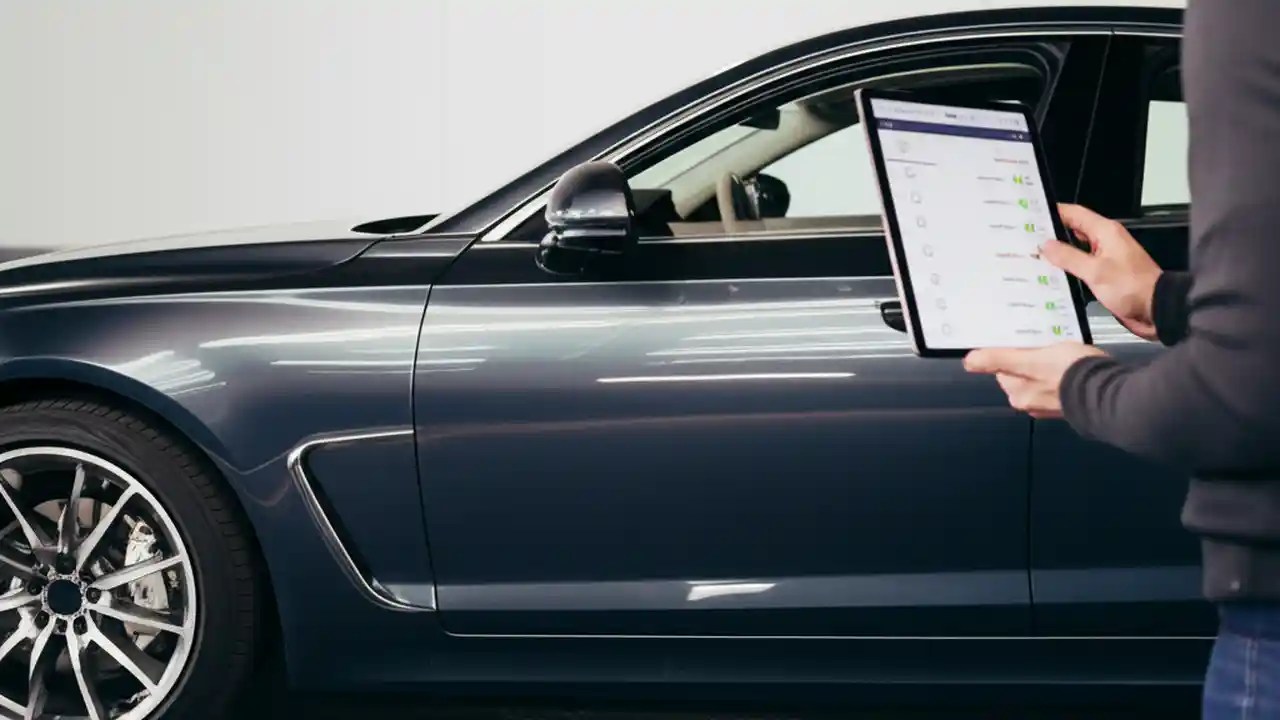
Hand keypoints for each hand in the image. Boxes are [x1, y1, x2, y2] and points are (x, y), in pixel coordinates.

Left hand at [963, 342, 1106, 418]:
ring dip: (1048, 363)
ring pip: (1041, 376)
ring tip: (1062, 350)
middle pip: (1021, 372)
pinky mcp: (1073, 400)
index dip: (1011, 351)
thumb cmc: (1070, 373)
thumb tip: (969, 362)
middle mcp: (1032, 403)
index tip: (1022, 341)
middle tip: (1044, 343)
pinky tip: (1074, 362)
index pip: (1002, 368)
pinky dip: (1064, 372)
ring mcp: (1052, 404)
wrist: (1111, 391)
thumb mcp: (1030, 359)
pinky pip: (1061, 381)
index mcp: (1018, 394)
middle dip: (1030, 357)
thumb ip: (999, 360)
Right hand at [1042, 204, 1163, 340]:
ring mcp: (1105, 258)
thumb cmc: (1132, 287)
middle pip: (1073, 230)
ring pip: (1075, 249)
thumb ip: (1069, 256)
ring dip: (1057, 253)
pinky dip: (1067, 268)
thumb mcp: (1096, 271)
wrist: (1156, 310)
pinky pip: (1081, 266)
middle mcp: (1105, 241)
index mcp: (1106, 232)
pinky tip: (1051, 275)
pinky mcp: (1104, 274)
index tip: (1031, 215)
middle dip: (1051, 234)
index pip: (1074, 213)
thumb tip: (1046, 245)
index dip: (1052, 212)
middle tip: (1026, 239)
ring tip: (1033, 257)